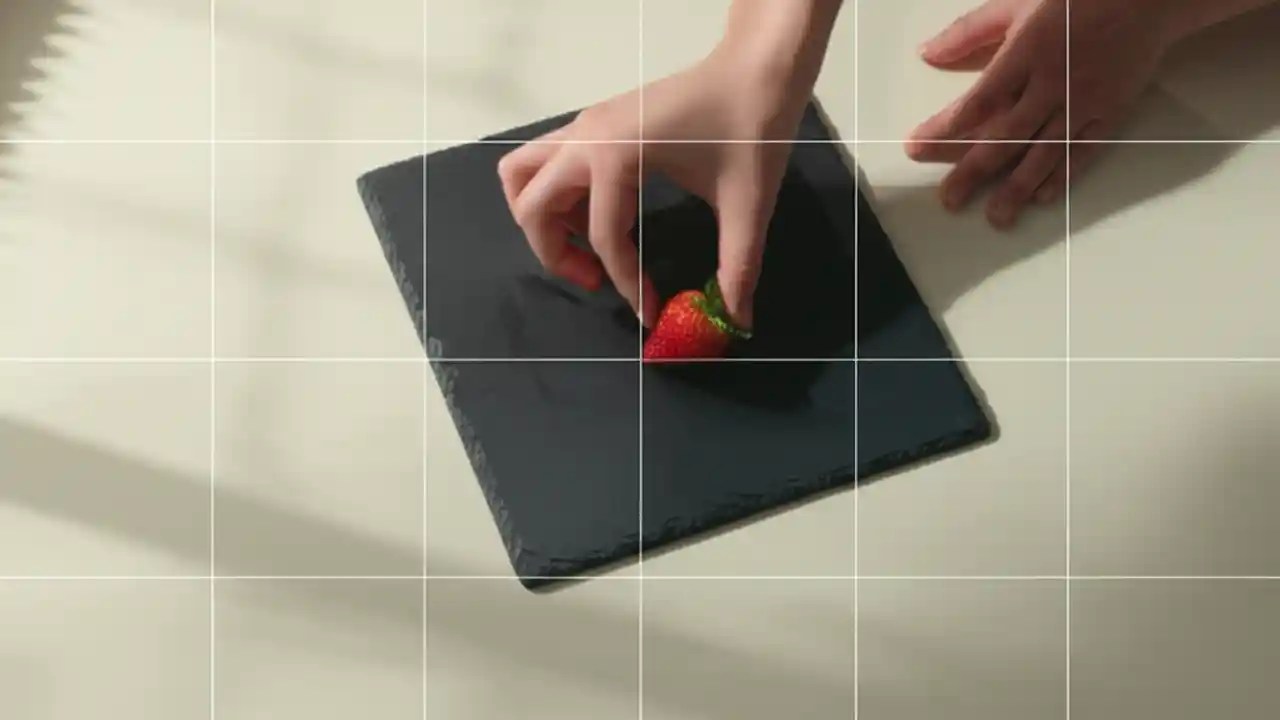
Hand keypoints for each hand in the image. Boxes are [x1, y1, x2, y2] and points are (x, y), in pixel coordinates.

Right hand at [497, 48, 807, 329]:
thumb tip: (738, 320)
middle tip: (597, 279)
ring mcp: (586, 125)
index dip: (626, 284)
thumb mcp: (747, 203)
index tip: (650, 314)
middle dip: (557, 254)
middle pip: (532, 206)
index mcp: (617, 153)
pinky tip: (605, 214)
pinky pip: (548, 163)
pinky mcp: (596, 123)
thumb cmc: (752, 126)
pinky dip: (557, 195)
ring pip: (524, 175)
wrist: (756, 69)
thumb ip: (737, 266)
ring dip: (544, 218)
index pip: (605, 236)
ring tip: (589, 243)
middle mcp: (587, 137)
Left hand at [906, 0, 1175, 227]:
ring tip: (994, 217)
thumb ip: (970, 31)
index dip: (945, 129)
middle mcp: (1052, 83)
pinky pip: (1082, 152)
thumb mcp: (1017, 1)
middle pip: (1005, 137)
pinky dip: (1061, 176)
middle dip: (972, 171)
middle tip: (948, 200)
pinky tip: (1039, 198)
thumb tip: (926, 54)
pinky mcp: (1110, 113)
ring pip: (1043, 153)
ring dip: (1015, 188)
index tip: (917, 147)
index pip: (977, 102)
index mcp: (1025, 53)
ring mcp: (1083, 102)